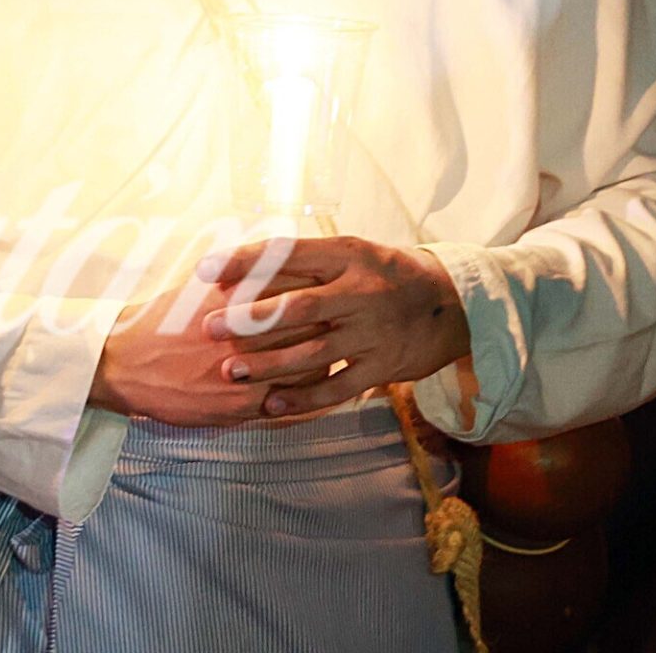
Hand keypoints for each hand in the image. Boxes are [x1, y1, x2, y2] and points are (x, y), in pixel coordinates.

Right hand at [90, 250, 330, 425]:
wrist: (123, 364)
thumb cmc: (158, 323)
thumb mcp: (195, 290)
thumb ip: (234, 279)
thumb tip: (270, 262)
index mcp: (232, 301)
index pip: (294, 291)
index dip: (319, 289)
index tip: (332, 286)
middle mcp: (241, 336)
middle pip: (309, 327)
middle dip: (330, 323)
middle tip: (346, 319)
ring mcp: (244, 374)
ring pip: (308, 368)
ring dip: (327, 360)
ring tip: (334, 353)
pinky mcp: (239, 406)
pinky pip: (290, 404)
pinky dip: (312, 398)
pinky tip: (323, 393)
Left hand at [197, 237, 470, 417]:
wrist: (451, 302)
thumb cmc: (381, 273)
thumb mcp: (347, 253)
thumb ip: (301, 260)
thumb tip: (236, 261)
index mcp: (346, 255)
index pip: (287, 254)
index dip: (244, 261)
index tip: (204, 270)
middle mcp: (360, 292)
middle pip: (298, 307)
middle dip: (250, 319)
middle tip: (210, 328)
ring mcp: (373, 333)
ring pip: (314, 352)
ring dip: (269, 364)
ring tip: (231, 371)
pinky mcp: (384, 366)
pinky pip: (339, 386)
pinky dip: (304, 397)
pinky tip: (271, 404)